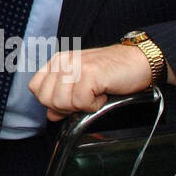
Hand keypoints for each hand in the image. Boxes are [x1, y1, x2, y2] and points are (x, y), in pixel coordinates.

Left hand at [28, 44, 170, 120]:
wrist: (138, 61)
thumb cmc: (112, 72)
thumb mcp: (82, 84)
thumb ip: (63, 98)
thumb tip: (50, 114)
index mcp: (57, 62)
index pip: (36, 89)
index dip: (52, 102)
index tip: (71, 100)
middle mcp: (63, 61)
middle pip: (46, 99)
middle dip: (66, 107)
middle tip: (85, 98)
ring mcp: (74, 66)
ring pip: (61, 103)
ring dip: (81, 105)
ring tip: (95, 93)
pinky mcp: (89, 73)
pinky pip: (81, 102)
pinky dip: (94, 105)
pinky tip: (103, 93)